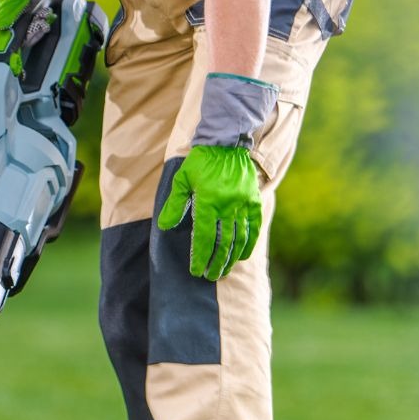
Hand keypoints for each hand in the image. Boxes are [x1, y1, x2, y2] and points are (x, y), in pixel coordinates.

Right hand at [0, 0, 37, 55]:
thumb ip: (4, 16)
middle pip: (6, 41)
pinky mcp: (7, 17)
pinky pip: (19, 28)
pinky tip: (41, 17)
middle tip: (41, 26)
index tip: (24, 46)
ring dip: (32, 30)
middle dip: (26, 37)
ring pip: (15, 35)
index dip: (6, 49)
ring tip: (44, 18)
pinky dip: (31, 25)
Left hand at [155, 144, 262, 280]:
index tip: (196, 270)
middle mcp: (228, 206)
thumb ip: (174, 204)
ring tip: (224, 271)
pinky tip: (242, 256)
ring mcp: (243, 204)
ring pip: (239, 238)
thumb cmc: (200, 162)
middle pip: (223, 243)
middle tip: (210, 276)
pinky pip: (254, 227)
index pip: (203, 238)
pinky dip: (249, 243)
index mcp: (208, 202)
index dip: (200, 256)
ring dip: (231, 258)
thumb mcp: (182, 180)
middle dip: (216, 263)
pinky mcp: (254, 201)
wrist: (227, 143)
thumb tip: (164, 227)